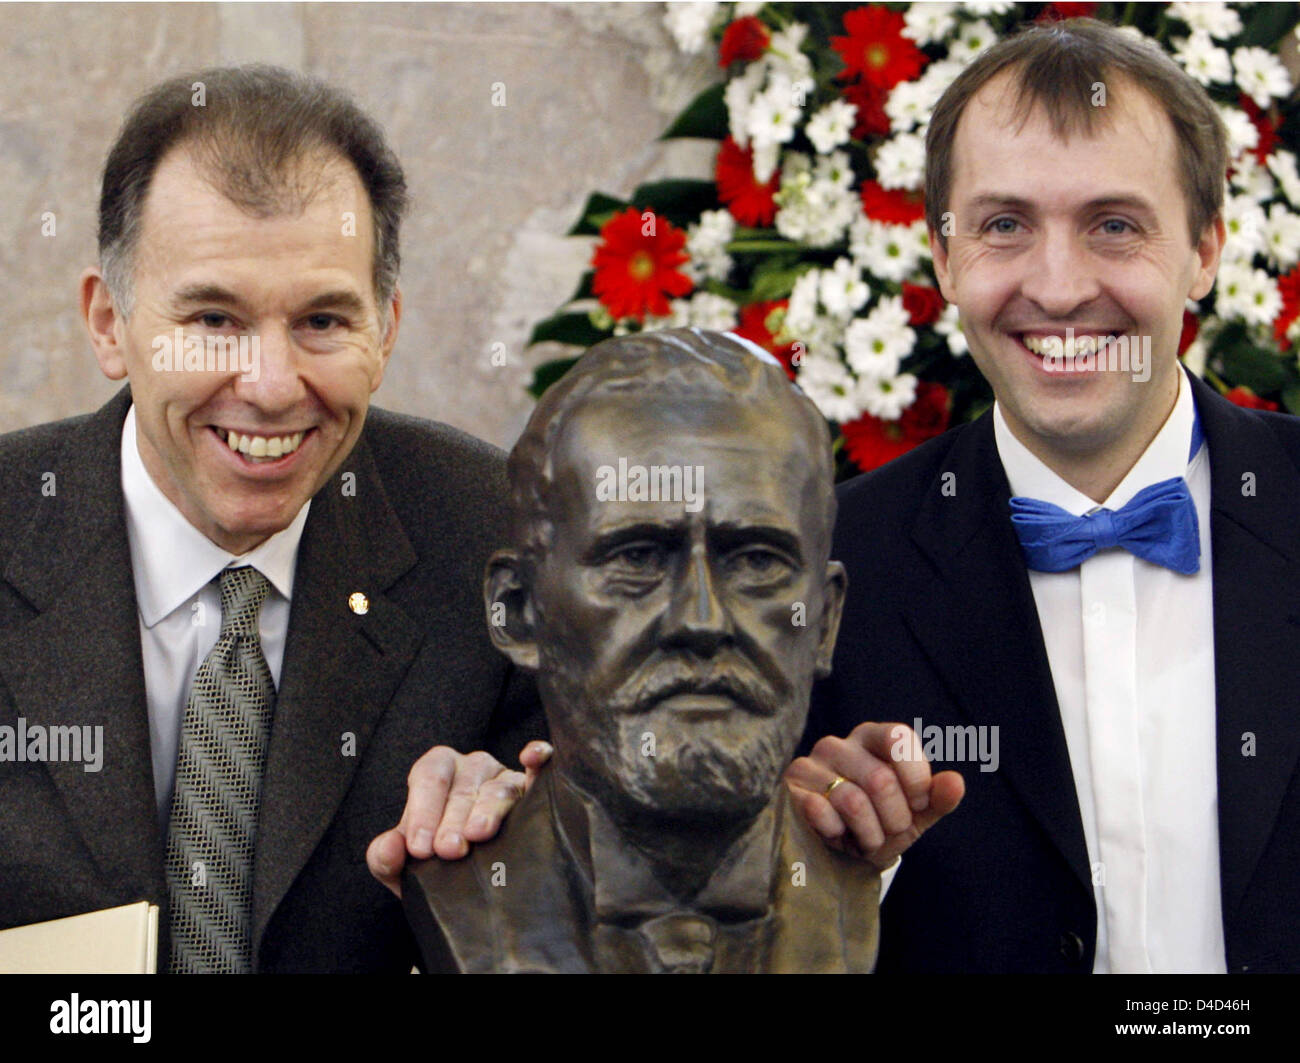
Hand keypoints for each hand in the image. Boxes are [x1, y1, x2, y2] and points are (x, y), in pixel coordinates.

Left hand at [367, 739, 552, 896]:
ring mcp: (505, 777)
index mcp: (437, 771)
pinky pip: (539, 770)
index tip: (420, 847)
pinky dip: (538, 759)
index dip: (423, 810)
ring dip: (488, 808)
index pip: (429, 778)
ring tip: (479, 833)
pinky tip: (531, 758)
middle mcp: (473, 768)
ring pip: (498, 787)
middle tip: (448, 850)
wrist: (471, 888)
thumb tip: (390, 848)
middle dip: (453, 819)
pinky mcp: (534, 791)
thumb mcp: (403, 865)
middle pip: (463, 786)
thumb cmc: (435, 863)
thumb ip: (384, 856)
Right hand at [785, 722, 964, 870]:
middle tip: (887, 830)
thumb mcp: (915, 814)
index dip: (915, 779)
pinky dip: (838, 834)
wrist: (838, 855)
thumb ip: (937, 798)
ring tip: (863, 837)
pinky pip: (822, 814)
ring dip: (868, 834)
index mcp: (872, 737)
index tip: (917, 804)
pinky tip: (835, 834)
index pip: (899, 738)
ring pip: (853, 802)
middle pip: (880, 779)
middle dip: (894, 819)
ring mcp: (809, 766)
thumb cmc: (880, 823)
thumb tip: (955, 782)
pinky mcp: (789, 791)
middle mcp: (838, 744)